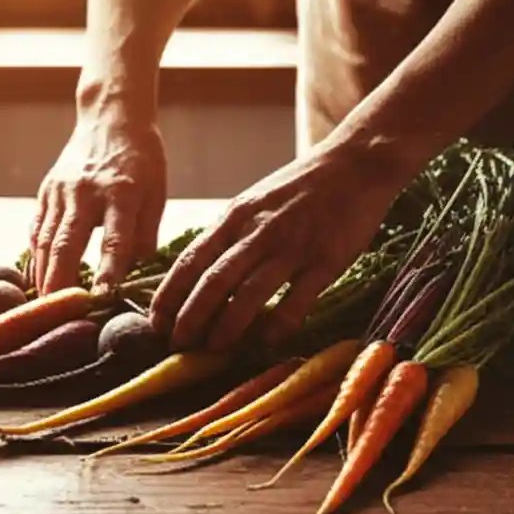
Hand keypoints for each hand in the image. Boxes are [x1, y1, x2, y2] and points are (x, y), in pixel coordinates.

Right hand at [30, 117, 166, 294]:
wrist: (111, 117)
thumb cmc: (142, 160)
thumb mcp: (156, 192)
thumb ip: (146, 232)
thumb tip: (136, 271)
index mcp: (121, 193)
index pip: (114, 240)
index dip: (107, 271)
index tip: (102, 299)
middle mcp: (85, 192)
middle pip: (67, 243)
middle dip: (60, 282)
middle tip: (57, 315)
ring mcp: (60, 191)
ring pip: (46, 240)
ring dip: (43, 276)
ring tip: (43, 307)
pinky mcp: (46, 191)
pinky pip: (37, 229)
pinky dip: (35, 256)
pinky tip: (36, 279)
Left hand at [151, 142, 406, 350]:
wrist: (357, 163)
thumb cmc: (303, 185)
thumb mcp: (255, 200)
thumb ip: (230, 234)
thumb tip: (200, 273)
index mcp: (236, 216)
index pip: (191, 261)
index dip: (169, 296)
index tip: (156, 322)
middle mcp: (259, 232)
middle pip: (212, 283)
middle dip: (189, 319)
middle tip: (178, 346)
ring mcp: (293, 247)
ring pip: (248, 296)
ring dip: (226, 329)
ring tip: (214, 350)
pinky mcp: (326, 261)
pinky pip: (295, 303)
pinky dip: (276, 328)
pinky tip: (266, 343)